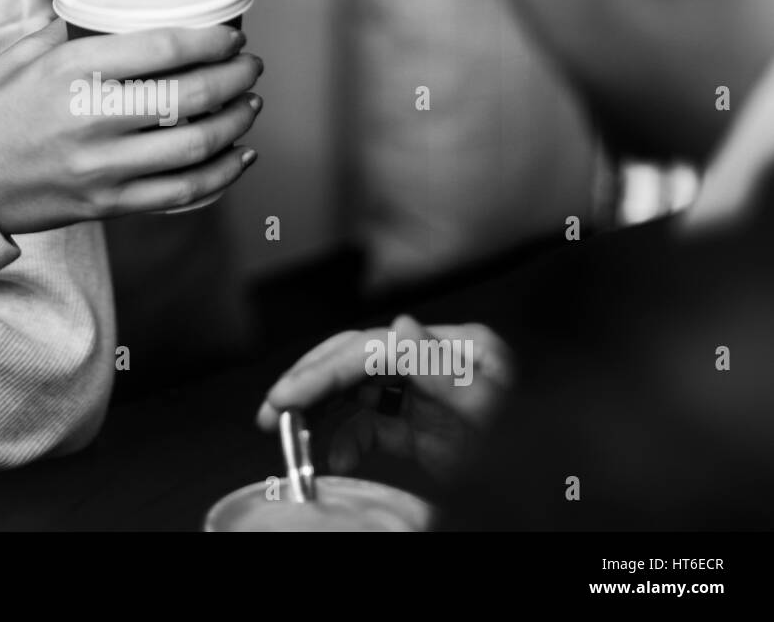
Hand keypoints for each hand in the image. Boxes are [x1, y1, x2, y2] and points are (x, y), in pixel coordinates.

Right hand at [0, 18, 264, 234]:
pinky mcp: (105, 205)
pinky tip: (237, 159)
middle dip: (236, 78)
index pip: (164, 48)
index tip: (232, 36)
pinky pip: (180, 194)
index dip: (212, 39)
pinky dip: (219, 176)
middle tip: (251, 68)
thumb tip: (110, 14)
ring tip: (248, 107)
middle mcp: (92, 119)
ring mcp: (102, 168)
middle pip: (191, 96)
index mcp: (72, 71)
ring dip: (235, 124)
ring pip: (195, 147)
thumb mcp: (16, 56)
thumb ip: (66, 34)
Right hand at [256, 314, 512, 480]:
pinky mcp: (417, 423)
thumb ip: (447, 372)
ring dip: (317, 408)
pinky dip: (344, 439)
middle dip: (309, 381)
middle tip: (271, 411)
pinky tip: (334, 459)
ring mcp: (425, 392)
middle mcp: (437, 360)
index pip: (376, 348)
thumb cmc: (531, 455)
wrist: (545, 490)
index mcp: (460, 348)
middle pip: (357, 358)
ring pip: (354, 387)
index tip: (287, 396)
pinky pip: (368, 423)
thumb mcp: (491, 415)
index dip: (326, 370)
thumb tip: (400, 326)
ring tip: (285, 432)